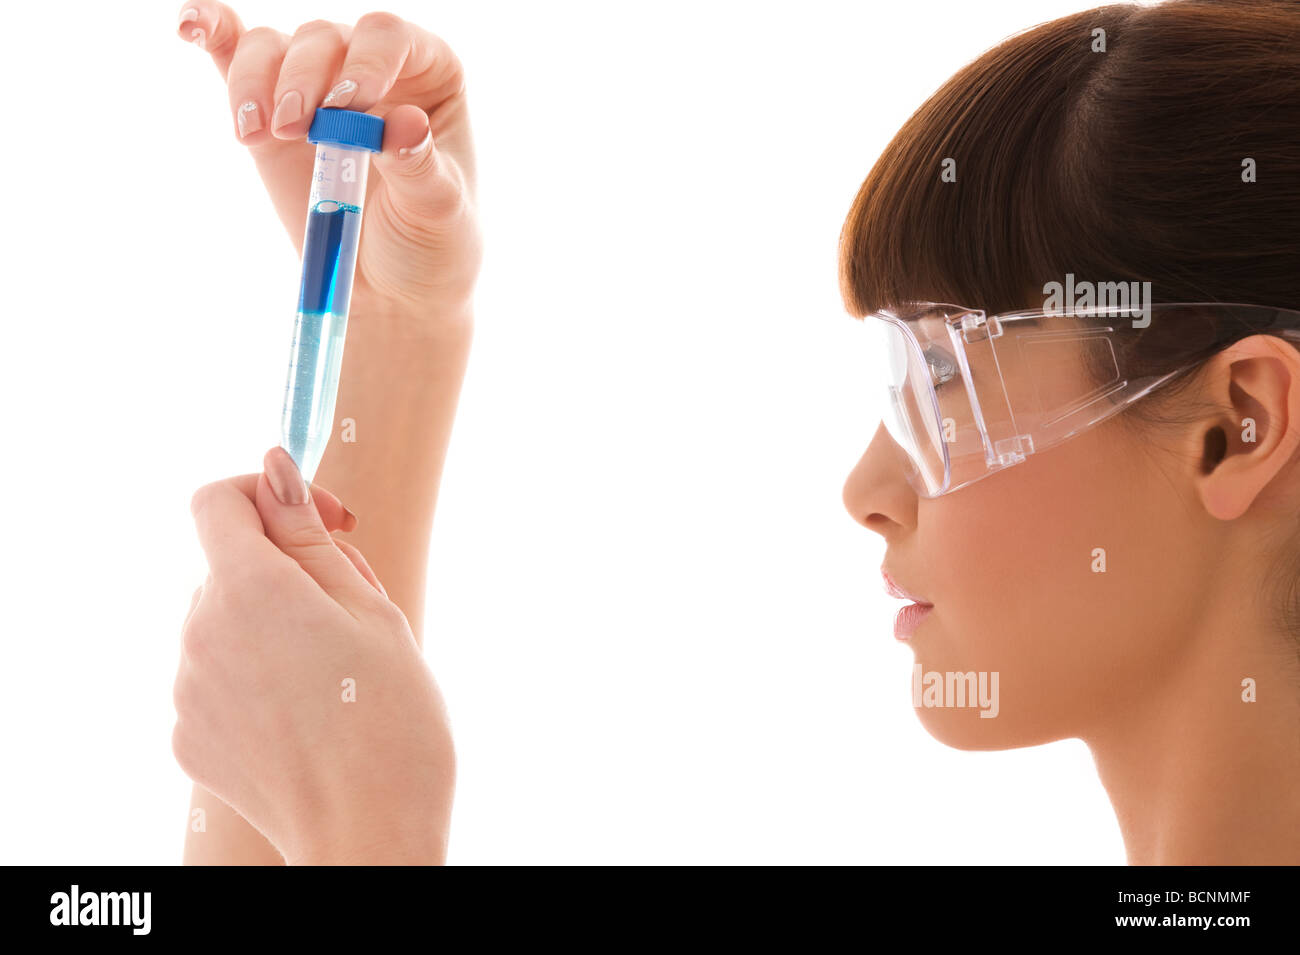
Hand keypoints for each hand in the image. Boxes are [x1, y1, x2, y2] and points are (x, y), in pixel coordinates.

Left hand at [172, 448, 454, 864]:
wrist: (371, 834)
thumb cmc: (392, 720)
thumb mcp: (370, 610)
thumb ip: (310, 536)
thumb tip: (275, 467)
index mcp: (249, 590)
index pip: (217, 501)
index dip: (269, 494)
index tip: (325, 522)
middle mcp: (199, 634)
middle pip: (228, 566)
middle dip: (286, 570)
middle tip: (354, 613)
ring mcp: (186, 690)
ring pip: (223, 623)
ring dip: (271, 625)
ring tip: (335, 672)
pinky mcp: (188, 736)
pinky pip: (215, 678)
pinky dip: (254, 677)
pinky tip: (305, 712)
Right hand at [176, 4, 481, 323]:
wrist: (393, 288)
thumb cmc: (431, 243)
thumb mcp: (437, 210)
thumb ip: (420, 165)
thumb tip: (405, 123)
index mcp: (430, 76)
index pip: (391, 37)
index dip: (366, 59)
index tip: (347, 105)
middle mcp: (372, 66)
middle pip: (325, 38)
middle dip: (303, 77)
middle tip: (295, 129)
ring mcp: (319, 85)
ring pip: (274, 47)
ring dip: (255, 81)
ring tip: (256, 136)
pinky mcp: (272, 110)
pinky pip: (236, 54)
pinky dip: (212, 33)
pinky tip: (190, 27)